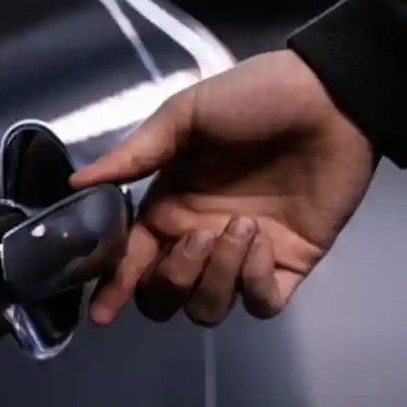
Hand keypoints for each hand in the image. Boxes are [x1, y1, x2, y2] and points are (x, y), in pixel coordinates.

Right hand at [70, 50, 375, 326]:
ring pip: (208, 308)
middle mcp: (200, 238)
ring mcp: (244, 256)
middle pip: (164, 298)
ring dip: (217, 278)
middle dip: (170, 281)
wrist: (331, 97)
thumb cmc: (255, 97)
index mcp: (170, 207)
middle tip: (196, 238)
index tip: (102, 309)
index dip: (113, 288)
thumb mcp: (184, 115)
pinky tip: (263, 244)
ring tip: (242, 227)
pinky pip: (260, 304)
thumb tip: (75, 186)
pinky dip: (254, 284)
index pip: (131, 263)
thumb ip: (132, 156)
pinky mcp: (288, 265)